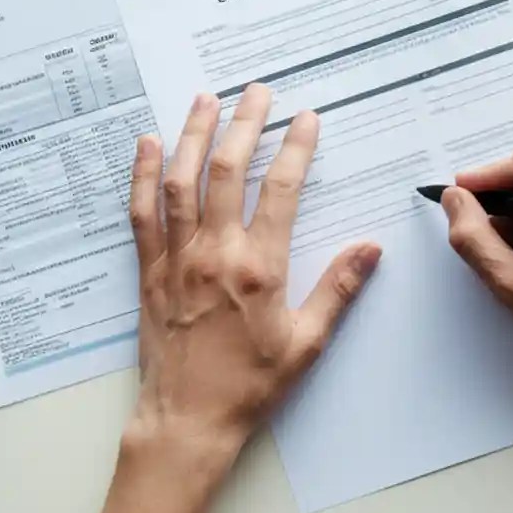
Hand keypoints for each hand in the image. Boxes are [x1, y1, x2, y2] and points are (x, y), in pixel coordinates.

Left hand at [118, 87, 379, 489]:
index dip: (296, 148)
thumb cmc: (249, 386)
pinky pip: (142, 212)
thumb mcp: (307, 342)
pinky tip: (146, 145)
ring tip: (205, 100)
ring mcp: (176, 259)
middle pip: (227, 172)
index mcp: (258, 268)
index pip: (280, 191)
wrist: (187, 420)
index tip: (306, 119)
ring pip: (181, 181)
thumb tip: (370, 248)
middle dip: (245, 124)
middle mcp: (214, 254)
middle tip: (257, 91)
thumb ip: (339, 289)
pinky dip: (142, 174)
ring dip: (193, 135)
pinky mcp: (148, 271)